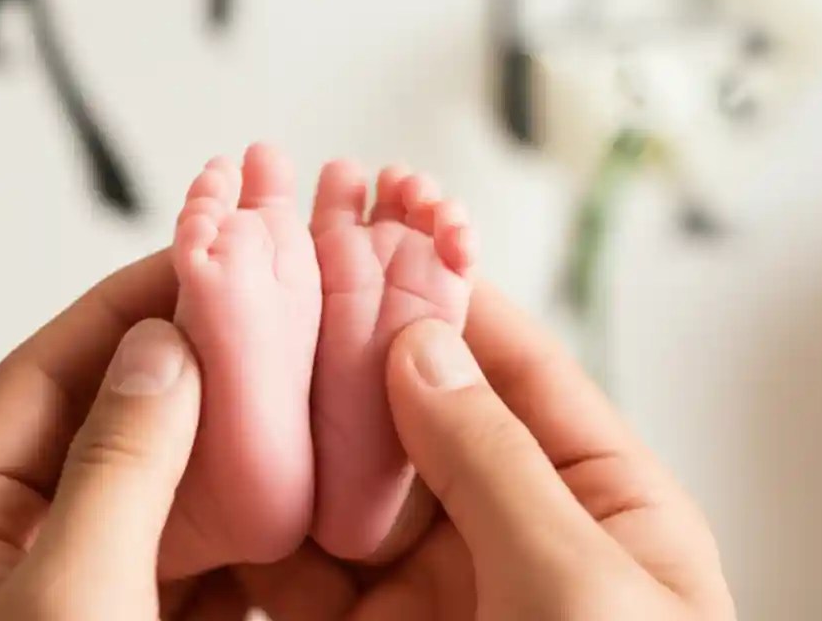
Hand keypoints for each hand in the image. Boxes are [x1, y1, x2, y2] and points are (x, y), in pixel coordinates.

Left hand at [0, 251, 246, 619]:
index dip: (117, 309)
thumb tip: (158, 353)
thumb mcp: (69, 599)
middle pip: (100, 427)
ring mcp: (76, 600)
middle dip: (180, 369)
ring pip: (156, 492)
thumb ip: (113, 469)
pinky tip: (290, 499)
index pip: (35, 380)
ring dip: (221, 446)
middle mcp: (12, 559)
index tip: (193, 261)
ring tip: (282, 394)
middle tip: (252, 315)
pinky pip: (195, 559)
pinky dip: (247, 527)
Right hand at [233, 281, 734, 619]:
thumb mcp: (583, 586)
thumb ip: (497, 460)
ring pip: (349, 484)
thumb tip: (423, 344)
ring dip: (292, 433)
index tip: (374, 236)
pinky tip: (220, 476)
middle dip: (343, 358)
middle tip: (274, 291)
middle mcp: (512, 533)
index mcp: (600, 502)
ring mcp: (436, 588)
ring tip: (228, 365)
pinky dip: (263, 524)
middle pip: (415, 417)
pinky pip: (309, 565)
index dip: (444, 297)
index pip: (514, 368)